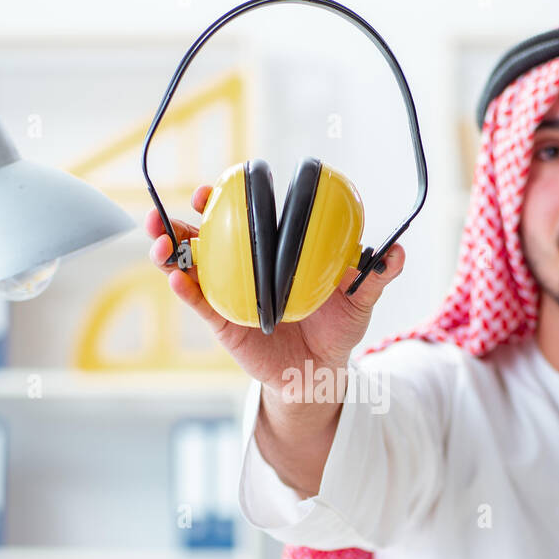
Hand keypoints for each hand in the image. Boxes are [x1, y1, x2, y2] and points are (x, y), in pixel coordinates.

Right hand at [145, 184, 405, 392]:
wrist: (322, 374)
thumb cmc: (337, 329)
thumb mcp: (358, 300)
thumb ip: (373, 276)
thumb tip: (396, 253)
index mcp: (271, 251)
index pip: (242, 216)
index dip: (225, 196)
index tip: (220, 184)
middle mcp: (242, 267)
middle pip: (203, 235)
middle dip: (182, 218)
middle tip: (180, 207)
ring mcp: (229, 293)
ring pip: (189, 264)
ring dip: (168, 248)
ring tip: (161, 241)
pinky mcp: (222, 321)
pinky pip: (199, 302)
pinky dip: (185, 289)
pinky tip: (178, 279)